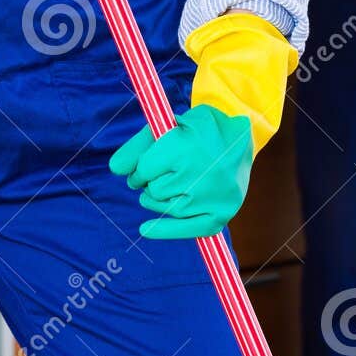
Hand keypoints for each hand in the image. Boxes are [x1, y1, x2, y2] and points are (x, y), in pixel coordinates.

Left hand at [109, 104, 252, 239]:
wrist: (240, 139)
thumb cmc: (197, 131)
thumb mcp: (169, 125)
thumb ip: (139, 145)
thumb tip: (115, 169)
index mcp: (185, 145)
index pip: (145, 169)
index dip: (141, 168)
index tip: (148, 165)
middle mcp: (199, 173)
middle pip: (154, 189)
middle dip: (153, 182)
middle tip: (170, 171)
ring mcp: (210, 197)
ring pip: (164, 207)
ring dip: (160, 198)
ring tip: (176, 183)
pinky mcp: (219, 214)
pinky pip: (185, 228)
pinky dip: (164, 230)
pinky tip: (145, 229)